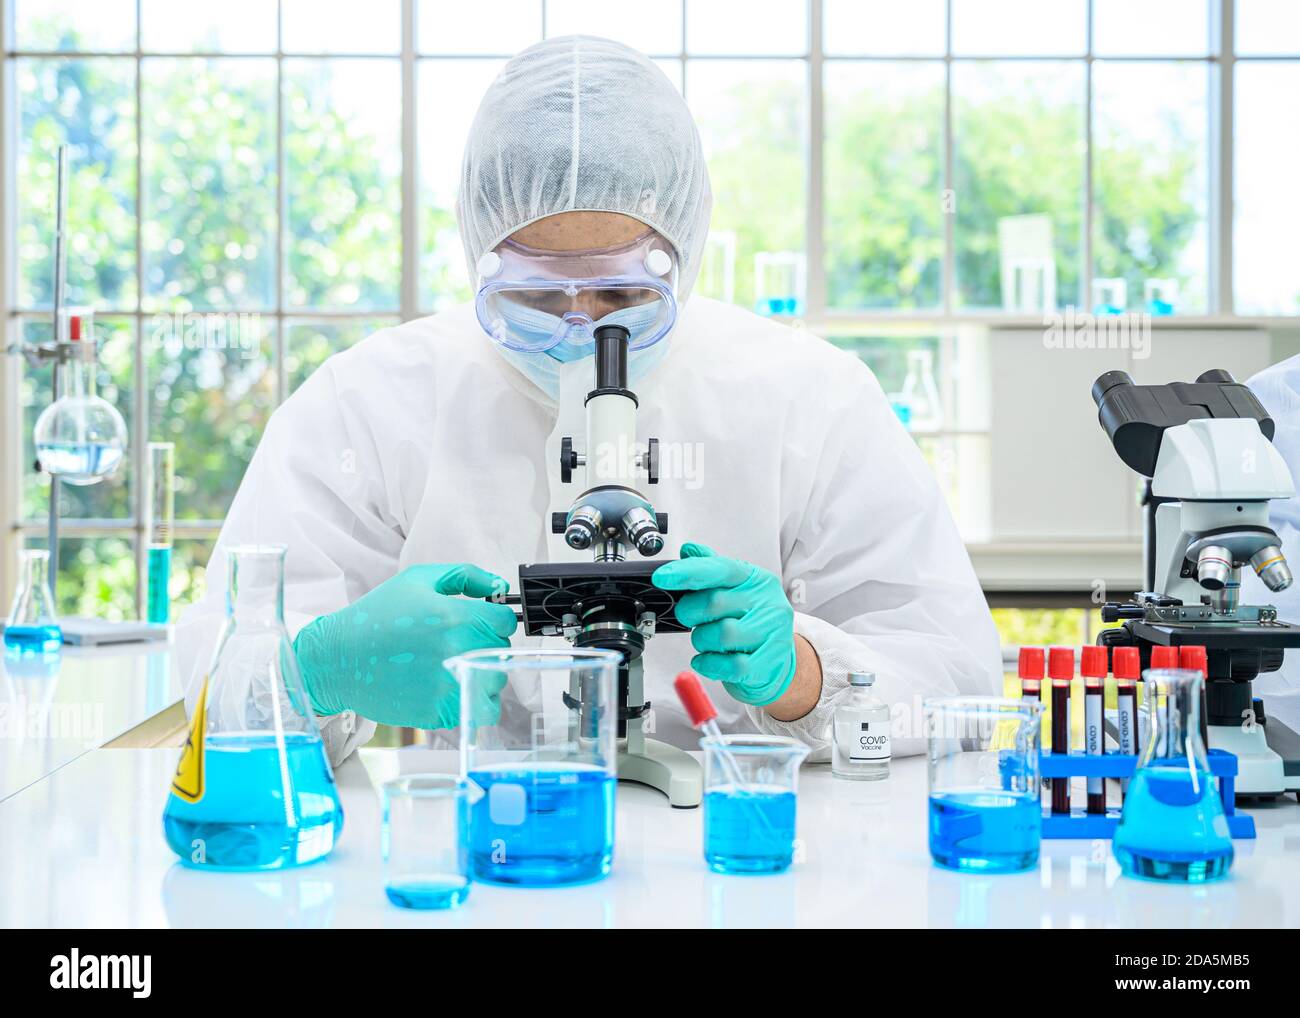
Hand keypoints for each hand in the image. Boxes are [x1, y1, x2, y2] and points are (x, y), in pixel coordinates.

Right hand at [293, 563, 517, 728]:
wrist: (338, 659)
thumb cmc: (376, 616)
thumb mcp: (417, 580)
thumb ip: (464, 576)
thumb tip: (499, 585)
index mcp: (455, 616)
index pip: (505, 621)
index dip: (492, 619)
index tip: (477, 622)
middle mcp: (457, 650)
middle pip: (500, 651)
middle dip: (485, 644)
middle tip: (455, 643)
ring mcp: (450, 684)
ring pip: (494, 683)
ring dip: (481, 674)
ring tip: (452, 666)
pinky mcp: (440, 711)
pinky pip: (479, 709)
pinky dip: (470, 700)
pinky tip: (447, 687)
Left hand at [652, 543, 795, 706]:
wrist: (781, 658)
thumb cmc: (752, 619)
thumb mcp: (736, 589)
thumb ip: (711, 569)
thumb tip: (688, 550)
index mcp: (756, 579)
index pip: (720, 569)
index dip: (688, 572)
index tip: (662, 577)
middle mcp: (767, 603)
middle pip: (714, 603)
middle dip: (691, 613)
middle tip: (690, 617)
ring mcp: (771, 633)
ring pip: (721, 635)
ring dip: (702, 640)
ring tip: (706, 639)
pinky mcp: (768, 662)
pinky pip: (730, 665)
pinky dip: (710, 663)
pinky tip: (708, 658)